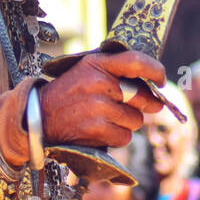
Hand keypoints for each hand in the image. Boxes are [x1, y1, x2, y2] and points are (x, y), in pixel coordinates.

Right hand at [38, 51, 165, 148]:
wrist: (39, 117)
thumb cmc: (70, 92)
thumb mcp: (87, 71)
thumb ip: (116, 73)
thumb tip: (154, 89)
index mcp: (98, 63)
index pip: (137, 62)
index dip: (155, 70)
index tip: (161, 79)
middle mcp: (99, 83)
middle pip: (142, 96)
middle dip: (144, 104)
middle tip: (134, 106)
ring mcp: (98, 107)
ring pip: (136, 120)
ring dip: (127, 123)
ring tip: (106, 117)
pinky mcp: (96, 130)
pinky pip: (124, 137)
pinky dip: (117, 136)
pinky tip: (100, 130)